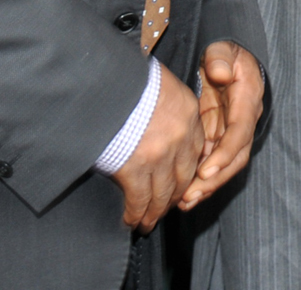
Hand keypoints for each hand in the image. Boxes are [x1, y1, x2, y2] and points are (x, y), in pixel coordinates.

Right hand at [110, 65, 201, 231]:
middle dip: (173, 197)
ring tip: (147, 223)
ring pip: (163, 193)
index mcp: (188, 112)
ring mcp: (160, 154)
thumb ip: (165, 102)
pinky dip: (136, 214)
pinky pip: (140, 200)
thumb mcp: (158, 81)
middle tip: (163, 209)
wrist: (105, 78)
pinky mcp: (136, 168)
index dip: (186, 171)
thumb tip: (156, 116)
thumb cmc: (127, 76)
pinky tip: (131, 221)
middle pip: (183, 177)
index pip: (195, 150)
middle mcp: (181, 136)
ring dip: (155, 212)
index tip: (179, 182)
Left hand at [177, 41, 263, 209]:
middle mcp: (243, 121)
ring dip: (206, 185)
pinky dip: (199, 179)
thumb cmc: (226, 52)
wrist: (228, 56)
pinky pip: (212, 162)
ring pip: (224, 165)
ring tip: (184, 201)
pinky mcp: (218, 136)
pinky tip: (183, 194)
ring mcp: (231, 131)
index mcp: (247, 100)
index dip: (224, 153)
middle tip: (190, 195)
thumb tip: (220, 74)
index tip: (206, 170)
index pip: (240, 132)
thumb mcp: (224, 49)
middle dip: (214, 179)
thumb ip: (220, 59)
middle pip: (235, 157)